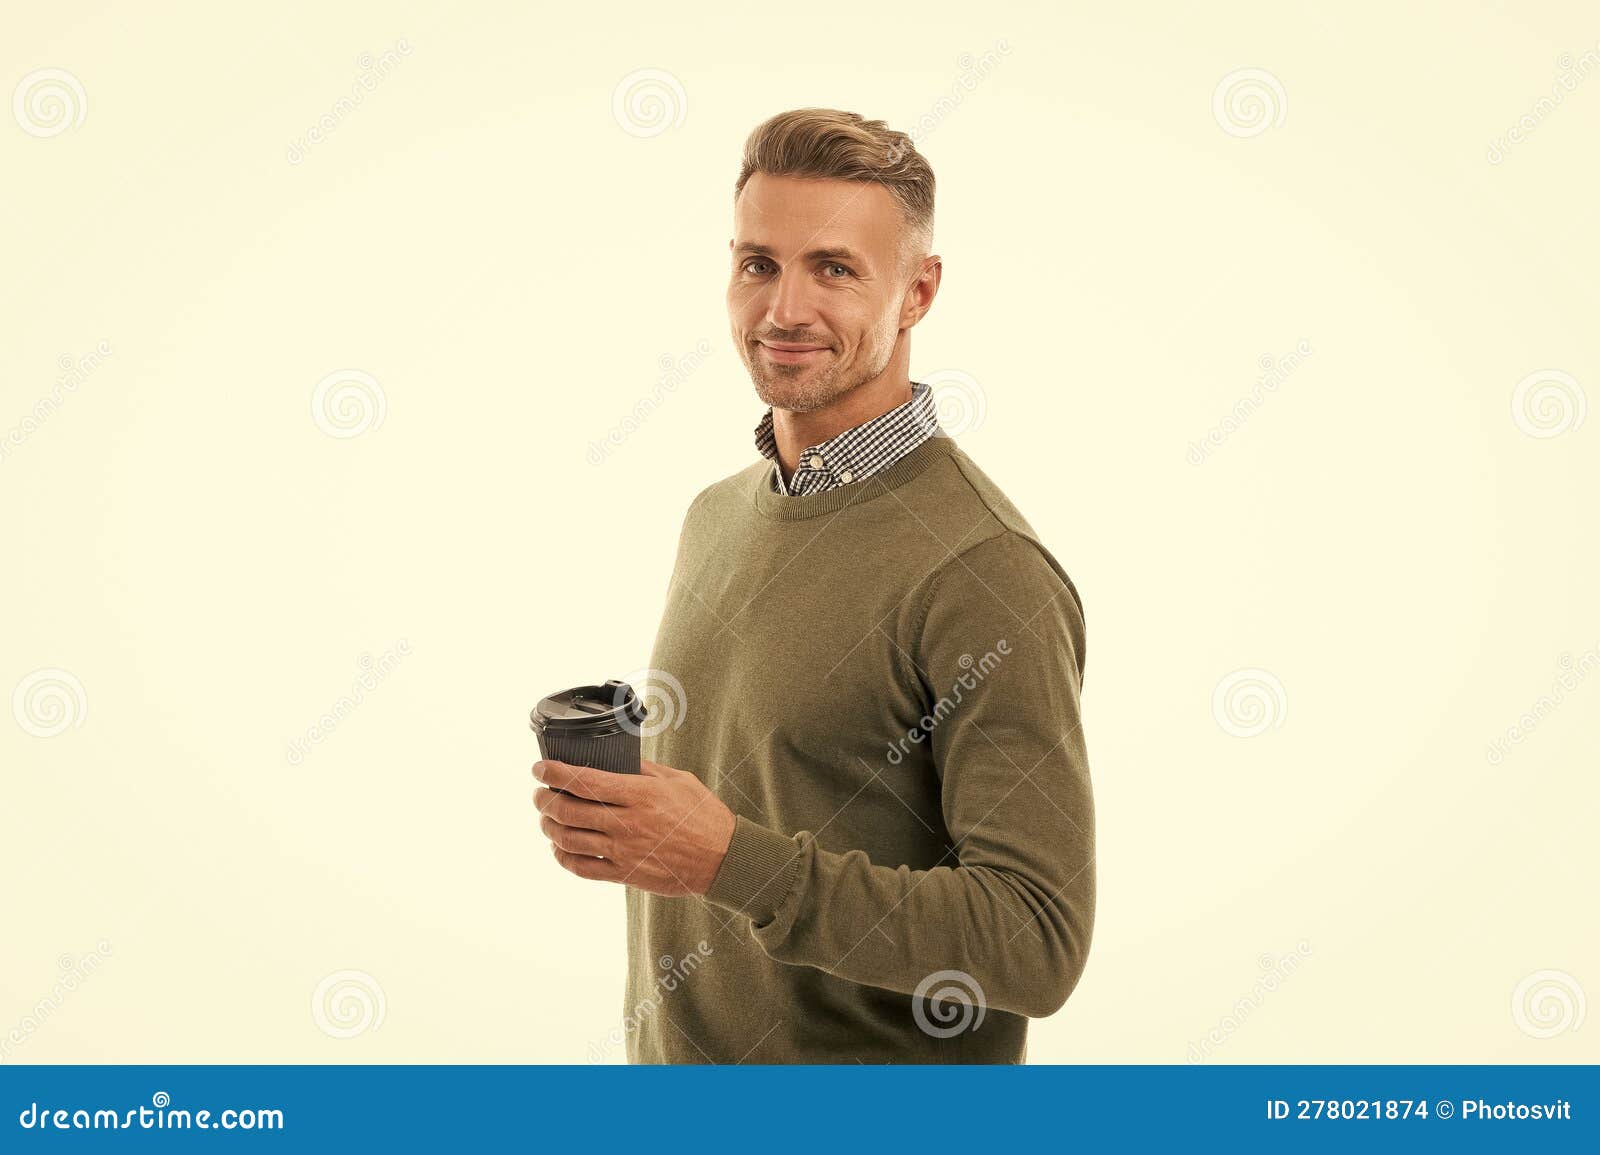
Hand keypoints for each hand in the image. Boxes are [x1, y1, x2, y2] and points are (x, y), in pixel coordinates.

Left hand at [532, 758, 736, 896]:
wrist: (722, 859)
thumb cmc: (704, 816)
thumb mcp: (678, 780)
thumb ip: (644, 769)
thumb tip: (618, 759)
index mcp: (639, 795)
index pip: (584, 781)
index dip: (554, 773)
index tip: (539, 768)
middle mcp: (626, 823)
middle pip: (568, 810)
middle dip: (544, 799)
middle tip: (538, 793)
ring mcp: (623, 851)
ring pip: (568, 840)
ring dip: (549, 826)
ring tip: (545, 818)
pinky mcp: (624, 874)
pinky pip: (582, 868)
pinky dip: (563, 857)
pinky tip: (559, 848)